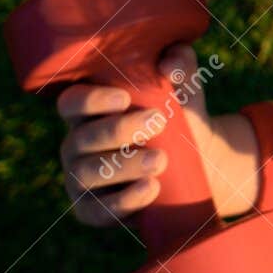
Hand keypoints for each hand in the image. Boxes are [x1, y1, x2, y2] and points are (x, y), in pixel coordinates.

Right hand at [55, 43, 224, 226]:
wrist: (201, 162)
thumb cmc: (180, 116)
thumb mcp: (184, 86)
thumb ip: (181, 62)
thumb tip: (169, 66)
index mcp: (88, 112)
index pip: (71, 103)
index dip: (90, 101)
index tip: (124, 99)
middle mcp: (77, 145)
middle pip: (81, 138)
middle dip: (117, 131)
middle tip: (159, 122)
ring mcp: (81, 180)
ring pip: (88, 173)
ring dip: (124, 166)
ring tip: (161, 159)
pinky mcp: (93, 210)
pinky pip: (97, 211)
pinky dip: (123, 202)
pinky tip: (149, 189)